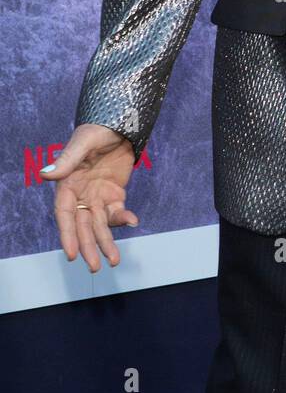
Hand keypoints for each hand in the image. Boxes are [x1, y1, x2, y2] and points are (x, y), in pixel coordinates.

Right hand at [41, 124, 138, 269]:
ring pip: (100, 225)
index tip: (71, 254)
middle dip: (88, 247)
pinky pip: (117, 212)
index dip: (68, 235)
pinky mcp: (114, 194)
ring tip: (113, 261)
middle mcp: (80, 195)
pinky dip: (124, 218)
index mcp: (67, 185)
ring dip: (106, 242)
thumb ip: (67, 160)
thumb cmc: (96, 131)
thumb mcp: (83, 143)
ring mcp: (97, 196)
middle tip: (95, 267)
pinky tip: (133, 221)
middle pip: (83, 226)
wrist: (120, 124)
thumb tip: (45, 174)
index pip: (65, 215)